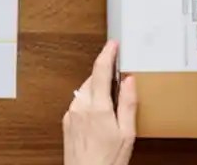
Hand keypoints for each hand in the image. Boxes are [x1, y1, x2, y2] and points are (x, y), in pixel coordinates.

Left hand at [63, 40, 137, 164]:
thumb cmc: (108, 161)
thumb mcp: (127, 133)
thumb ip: (128, 104)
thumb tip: (129, 81)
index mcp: (98, 107)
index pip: (100, 70)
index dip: (107, 53)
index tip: (113, 44)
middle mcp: (80, 106)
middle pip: (92, 79)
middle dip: (105, 76)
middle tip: (120, 83)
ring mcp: (71, 113)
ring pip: (85, 91)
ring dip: (97, 91)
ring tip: (112, 109)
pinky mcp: (66, 122)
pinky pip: (80, 104)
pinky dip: (90, 103)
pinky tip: (99, 119)